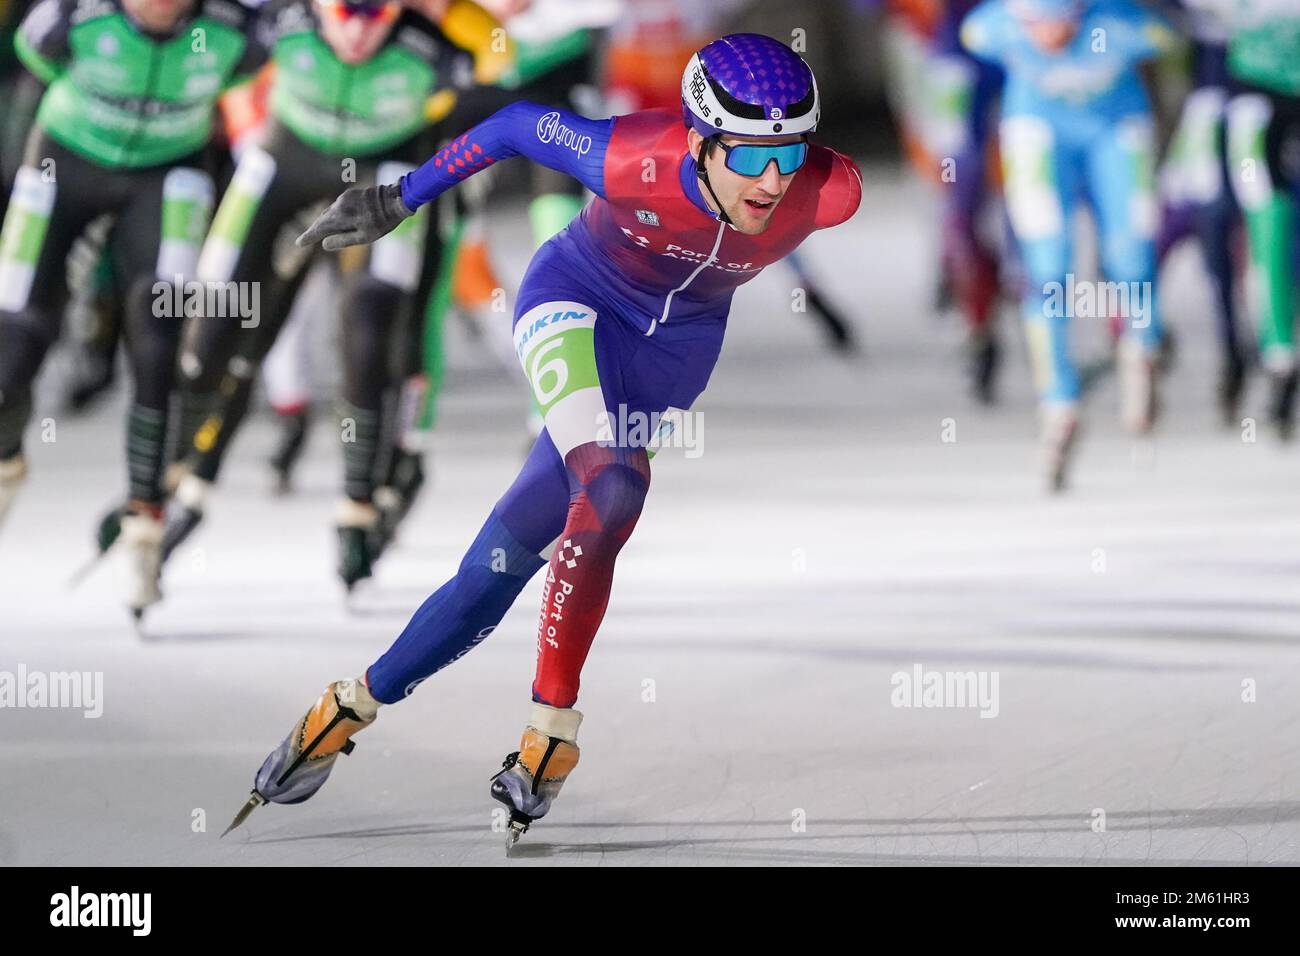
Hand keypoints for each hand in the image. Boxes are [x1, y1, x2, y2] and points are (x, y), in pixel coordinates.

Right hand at [296, 182, 413, 250]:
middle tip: (305, 240)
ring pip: (330, 212)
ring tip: (319, 233)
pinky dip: (335, 215)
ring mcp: (345, 197)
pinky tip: (337, 221)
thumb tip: (324, 244)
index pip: (320, 228)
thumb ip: (343, 240)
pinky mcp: (351, 193)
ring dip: (326, 222)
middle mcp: (339, 204)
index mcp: (341, 216)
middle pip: (323, 220)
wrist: (396, 199)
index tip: (299, 243)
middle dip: (315, 230)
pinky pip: (338, 207)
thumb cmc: (383, 222)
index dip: (309, 237)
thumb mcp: (364, 237)